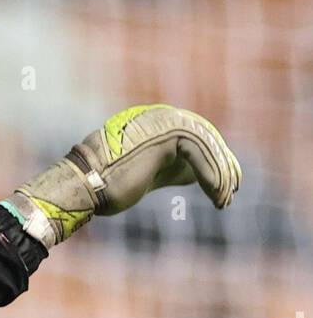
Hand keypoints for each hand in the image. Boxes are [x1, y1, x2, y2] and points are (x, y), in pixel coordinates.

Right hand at [6, 103, 241, 249]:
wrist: (85, 186)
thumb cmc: (108, 186)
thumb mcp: (148, 175)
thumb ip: (171, 169)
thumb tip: (195, 176)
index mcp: (155, 123)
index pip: (195, 135)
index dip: (214, 159)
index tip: (225, 182)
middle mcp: (160, 116)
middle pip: (205, 136)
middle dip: (223, 164)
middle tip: (232, 190)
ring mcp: (162, 122)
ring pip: (206, 145)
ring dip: (219, 174)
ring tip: (224, 200)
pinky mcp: (164, 135)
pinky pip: (200, 153)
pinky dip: (211, 176)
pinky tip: (217, 196)